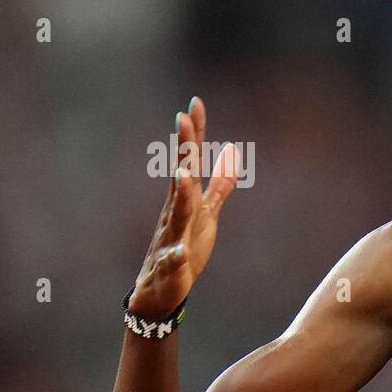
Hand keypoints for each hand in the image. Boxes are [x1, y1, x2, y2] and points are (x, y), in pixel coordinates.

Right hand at [128, 97, 238, 318]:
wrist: (161, 289)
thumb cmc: (184, 246)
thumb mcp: (208, 212)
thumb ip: (219, 184)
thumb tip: (231, 151)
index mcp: (185, 199)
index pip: (190, 160)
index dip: (194, 133)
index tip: (194, 103)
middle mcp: (175, 212)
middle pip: (180, 176)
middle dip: (183, 150)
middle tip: (182, 120)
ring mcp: (171, 237)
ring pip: (175, 213)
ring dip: (180, 194)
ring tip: (183, 175)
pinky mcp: (170, 265)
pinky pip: (173, 260)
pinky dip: (176, 256)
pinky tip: (181, 253)